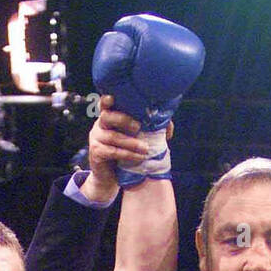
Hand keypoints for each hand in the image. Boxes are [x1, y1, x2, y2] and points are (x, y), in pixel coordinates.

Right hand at [91, 13, 203, 185]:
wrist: (111, 179)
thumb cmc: (128, 152)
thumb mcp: (141, 135)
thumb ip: (155, 123)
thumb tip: (174, 114)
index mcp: (114, 111)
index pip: (112, 95)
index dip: (116, 91)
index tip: (123, 91)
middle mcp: (102, 121)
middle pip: (110, 112)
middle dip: (126, 118)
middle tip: (140, 124)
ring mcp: (97, 137)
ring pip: (113, 134)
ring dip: (131, 141)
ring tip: (146, 147)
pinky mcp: (97, 154)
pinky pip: (113, 151)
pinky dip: (129, 153)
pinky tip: (141, 156)